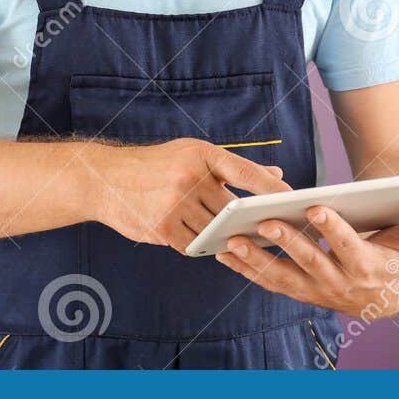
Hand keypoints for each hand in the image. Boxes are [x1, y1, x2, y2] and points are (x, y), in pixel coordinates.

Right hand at [86, 139, 291, 252]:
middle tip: (266, 230)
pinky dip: (198, 243)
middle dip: (246, 222)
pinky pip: (194, 244)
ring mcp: (175, 204)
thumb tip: (276, 173)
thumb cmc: (154, 165)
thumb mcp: (191, 154)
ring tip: (228, 236)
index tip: (294, 200)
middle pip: (232, 210)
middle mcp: (189, 177)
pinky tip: (194, 236)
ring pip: (214, 231)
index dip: (272, 188)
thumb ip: (233, 167)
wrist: (104, 179)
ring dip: (221, 236)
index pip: (245, 172)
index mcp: (200, 155)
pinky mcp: (162, 228)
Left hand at [214, 193, 398, 319]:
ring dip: (257, 261)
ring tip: (232, 242)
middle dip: (289, 242)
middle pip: (313, 264)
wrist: (394, 295)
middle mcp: (343, 287)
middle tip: (265, 220)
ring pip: (285, 279)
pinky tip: (226, 254)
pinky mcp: (302, 292)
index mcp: (371, 270)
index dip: (334, 230)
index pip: (351, 249)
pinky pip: (273, 283)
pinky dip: (249, 270)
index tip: (316, 208)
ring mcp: (319, 292)